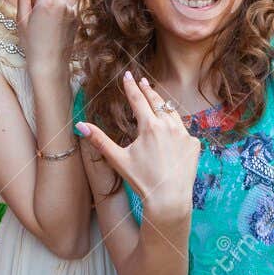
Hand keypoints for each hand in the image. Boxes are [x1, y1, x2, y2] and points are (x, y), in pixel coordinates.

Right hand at [16, 0, 78, 69]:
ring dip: (50, 5)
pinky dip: (58, 13)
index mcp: (47, 2)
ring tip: (43, 25)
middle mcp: (63, 4)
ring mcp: (72, 12)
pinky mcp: (77, 20)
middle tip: (33, 17)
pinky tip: (51, 29)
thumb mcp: (22, 19)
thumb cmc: (32, 44)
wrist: (50, 66)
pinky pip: (66, 8)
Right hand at [75, 72, 199, 219]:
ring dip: (163, 105)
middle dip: (147, 90)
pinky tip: (171, 128)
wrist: (169, 198)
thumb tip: (80, 125)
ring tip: (157, 100)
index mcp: (149, 126)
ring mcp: (184, 134)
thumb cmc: (142, 180)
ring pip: (172, 113)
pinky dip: (175, 127)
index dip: (131, 87)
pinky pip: (183, 130)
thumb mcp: (118, 159)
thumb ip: (99, 140)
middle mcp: (169, 126)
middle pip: (156, 101)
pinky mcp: (194, 144)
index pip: (138, 100)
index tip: (127, 75)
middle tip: (142, 81)